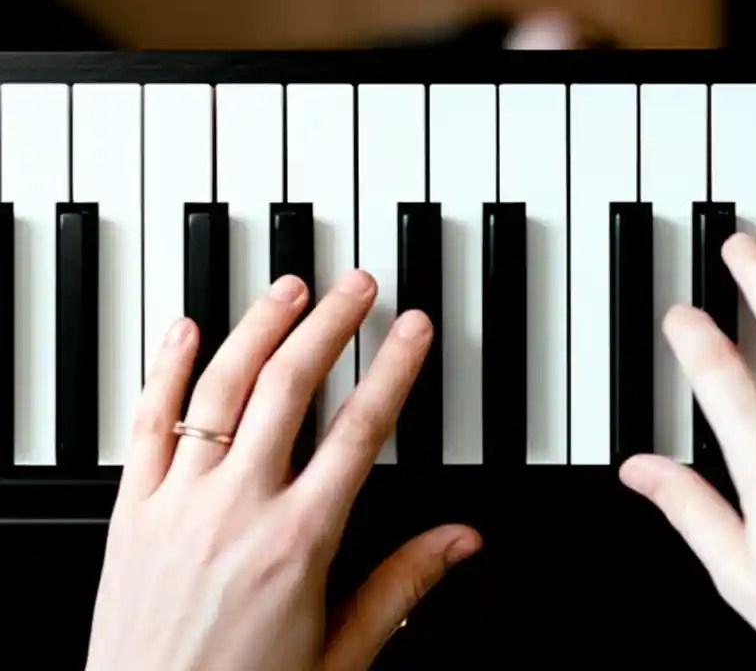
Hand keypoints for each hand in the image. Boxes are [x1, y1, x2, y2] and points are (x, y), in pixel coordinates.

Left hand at [85, 270, 480, 670]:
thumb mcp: (342, 651)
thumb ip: (402, 584)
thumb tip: (461, 541)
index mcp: (299, 542)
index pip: (360, 431)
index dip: (393, 369)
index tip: (413, 329)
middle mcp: (238, 510)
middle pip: (291, 389)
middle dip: (331, 326)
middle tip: (358, 284)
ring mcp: (179, 504)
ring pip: (222, 391)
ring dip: (260, 329)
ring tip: (290, 289)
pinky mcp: (131, 512)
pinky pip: (148, 423)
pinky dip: (167, 369)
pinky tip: (188, 331)